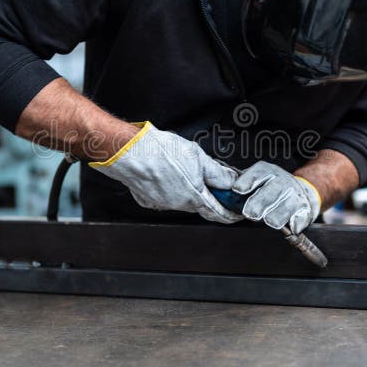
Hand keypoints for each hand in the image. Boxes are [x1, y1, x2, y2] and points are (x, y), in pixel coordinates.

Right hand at [90, 122, 241, 223]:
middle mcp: (178, 204)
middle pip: (199, 204)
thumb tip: (231, 181)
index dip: (230, 214)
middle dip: (208, 195)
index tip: (237, 214)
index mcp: (194, 196)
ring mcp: (161, 203)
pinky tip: (166, 172)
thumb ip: (217, 172)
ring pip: (181, 199)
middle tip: (212, 181)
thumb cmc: (160, 152)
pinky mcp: (147, 198)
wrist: (129, 152)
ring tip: (183, 168)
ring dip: (187, 189)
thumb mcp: (198, 156)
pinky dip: (169, 187)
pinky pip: (164, 195)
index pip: (218, 212)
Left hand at [232, 162, 321, 233]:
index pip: (258, 174)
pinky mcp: (304, 210)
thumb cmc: (271, 188)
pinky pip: (302, 216)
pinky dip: (297, 222)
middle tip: (250, 213)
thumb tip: (220, 194)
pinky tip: (292, 226)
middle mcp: (282, 181)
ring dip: (278, 213)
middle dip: (260, 201)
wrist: (301, 191)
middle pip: (271, 190)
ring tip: (269, 221)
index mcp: (268, 172)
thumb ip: (241, 187)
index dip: (247, 181)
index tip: (237, 189)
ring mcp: (295, 195)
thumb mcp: (257, 182)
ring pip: (287, 204)